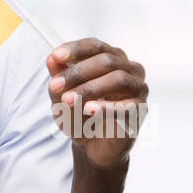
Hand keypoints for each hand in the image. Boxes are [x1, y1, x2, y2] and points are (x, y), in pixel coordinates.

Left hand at [46, 37, 147, 171]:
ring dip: (90, 88)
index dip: (76, 49)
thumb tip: (52, 60)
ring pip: (118, 79)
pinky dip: (106, 107)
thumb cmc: (79, 115)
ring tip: (68, 100)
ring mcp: (138, 88)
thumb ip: (59, 78)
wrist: (92, 147)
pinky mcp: (140, 110)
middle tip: (54, 86)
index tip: (56, 56)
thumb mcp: (62, 96)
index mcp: (112, 58)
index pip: (96, 46)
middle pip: (106, 61)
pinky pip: (127, 105)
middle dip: (77, 73)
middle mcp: (129, 69)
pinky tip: (89, 110)